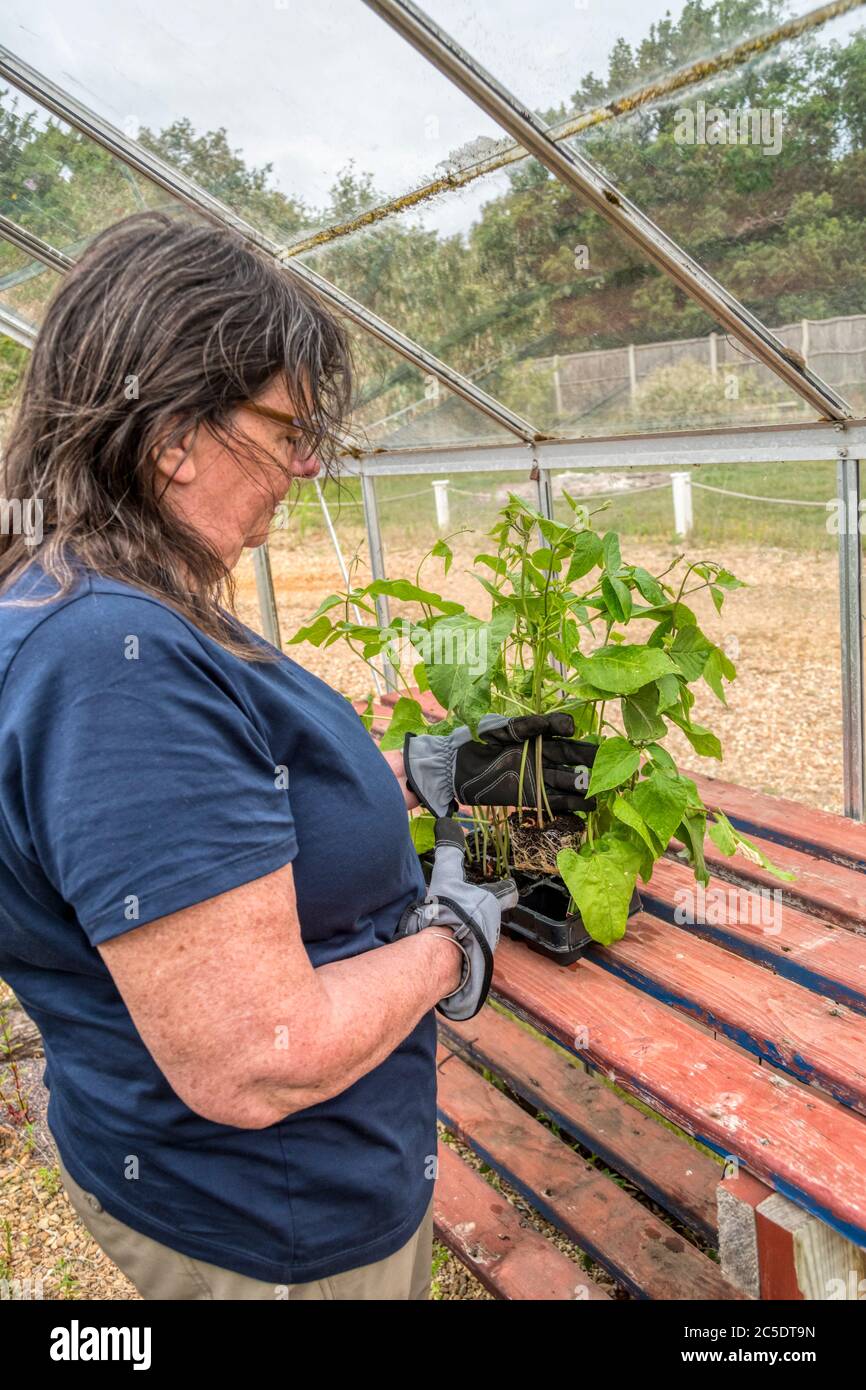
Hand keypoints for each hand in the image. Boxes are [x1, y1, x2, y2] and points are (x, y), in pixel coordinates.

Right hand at [395, 818, 517, 1020]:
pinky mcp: (470, 964)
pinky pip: (465, 952)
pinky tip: (441, 944)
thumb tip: (447, 824)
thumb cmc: (451, 914)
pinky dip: (456, 946)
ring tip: (447, 926)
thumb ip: (448, 852)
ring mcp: (482, 947)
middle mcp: (492, 926)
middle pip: (486, 916)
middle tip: (459, 908)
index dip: (506, 889)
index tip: (509, 887)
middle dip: (475, 913)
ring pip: (476, 934)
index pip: (505, 893)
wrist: (444, 954)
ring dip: (465, 931)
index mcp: (490, 903)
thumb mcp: (446, 876)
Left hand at [404, 712, 596, 818]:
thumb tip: (557, 724)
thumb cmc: (476, 740)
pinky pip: (554, 800)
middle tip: (606, 765)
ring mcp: (537, 776)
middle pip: (569, 758)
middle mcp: (540, 755)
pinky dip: (571, 804)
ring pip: (566, 780)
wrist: (454, 766)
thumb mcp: (500, 728)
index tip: (576, 734)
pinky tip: (588, 806)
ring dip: (583, 785)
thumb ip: (527, 726)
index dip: (571, 733)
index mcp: (535, 735)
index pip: (560, 731)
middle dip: (588, 761)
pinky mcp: (530, 796)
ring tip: (599, 790)